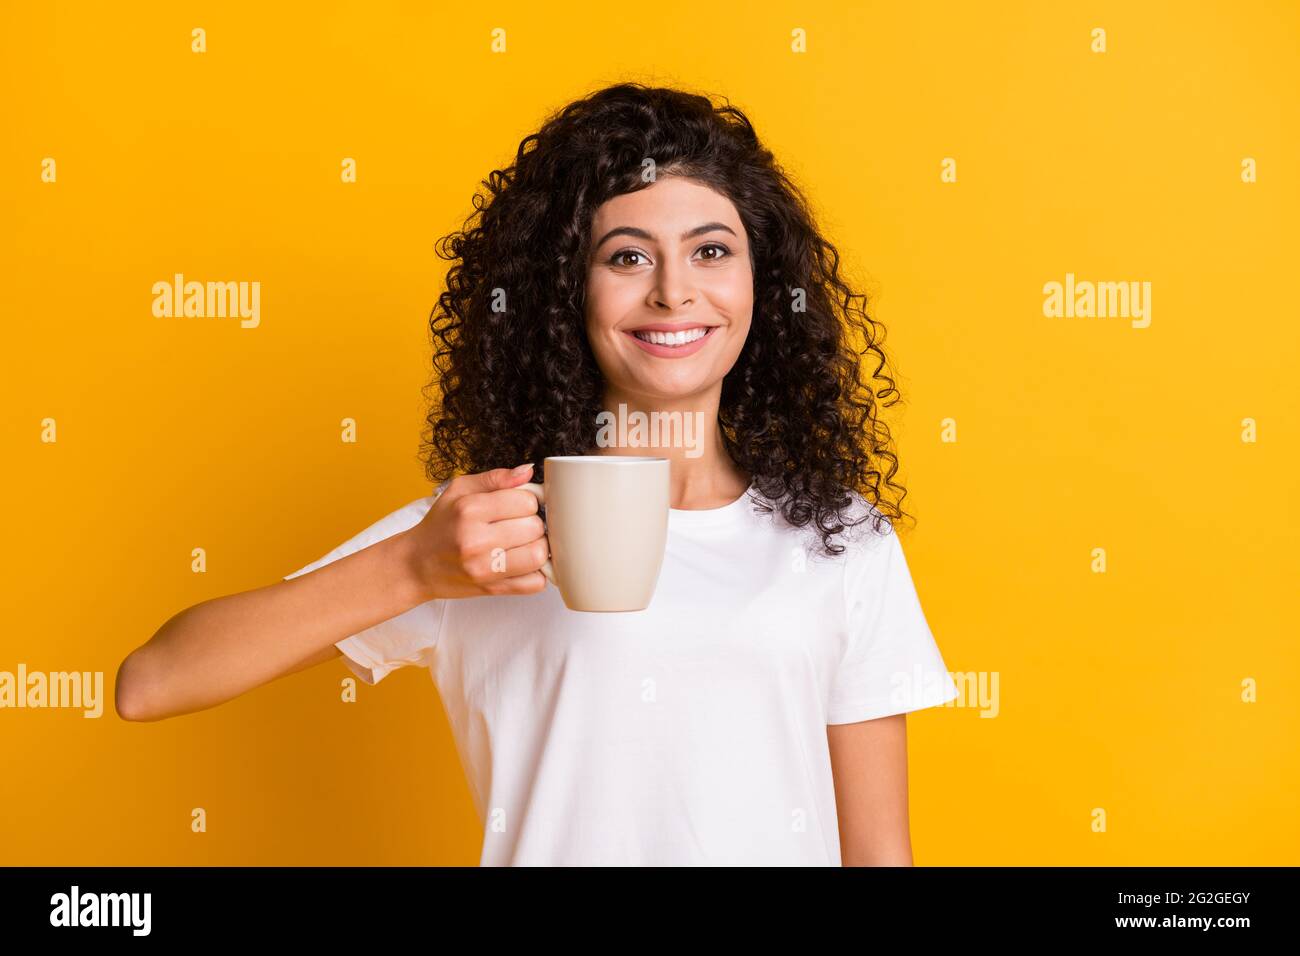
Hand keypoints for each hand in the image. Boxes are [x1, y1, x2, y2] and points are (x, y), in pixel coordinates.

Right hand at [406, 463, 548, 599]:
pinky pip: (535, 583)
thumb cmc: (439, 526)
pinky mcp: (492, 590)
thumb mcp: (459, 490)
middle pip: (535, 527)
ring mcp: (485, 568)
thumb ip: (495, 478)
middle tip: (520, 525)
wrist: (415, 565)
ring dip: (538, 548)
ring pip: (539, 555)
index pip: (526, 501)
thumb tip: (528, 472)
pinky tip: (523, 564)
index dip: (528, 501)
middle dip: (534, 523)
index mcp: (470, 510)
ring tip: (524, 544)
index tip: (519, 506)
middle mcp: (476, 540)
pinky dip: (537, 574)